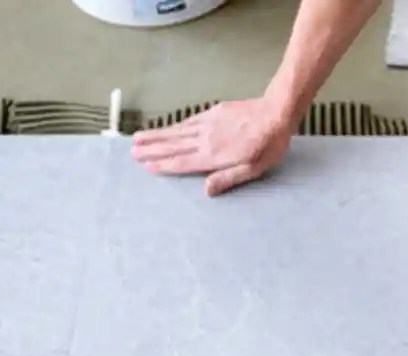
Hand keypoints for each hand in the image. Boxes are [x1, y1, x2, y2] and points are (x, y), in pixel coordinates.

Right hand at [131, 97, 294, 196]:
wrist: (275, 113)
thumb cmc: (268, 145)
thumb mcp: (253, 169)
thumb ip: (228, 178)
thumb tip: (206, 190)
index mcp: (214, 156)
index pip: (183, 162)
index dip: (164, 165)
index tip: (146, 166)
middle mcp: (206, 139)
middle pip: (173, 146)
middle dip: (152, 149)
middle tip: (133, 152)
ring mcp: (208, 124)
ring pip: (177, 132)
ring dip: (157, 135)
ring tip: (139, 138)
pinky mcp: (213, 113)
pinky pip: (188, 121)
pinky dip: (174, 125)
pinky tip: (167, 128)